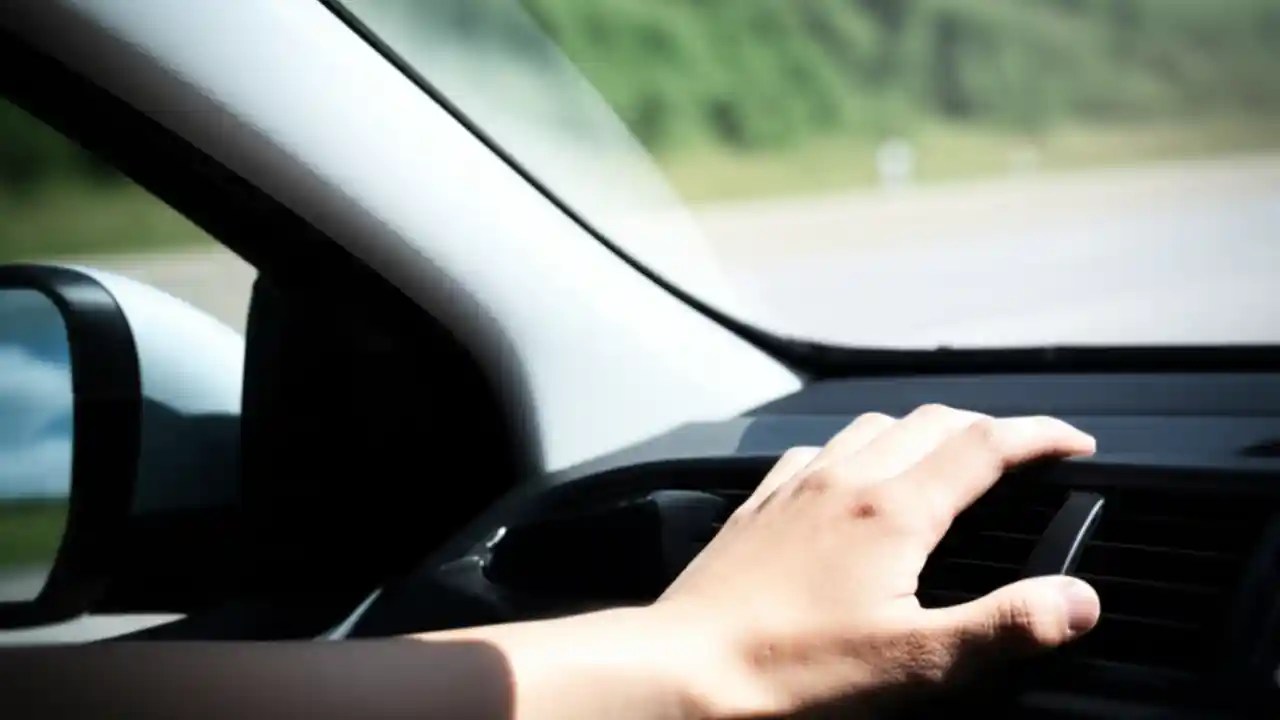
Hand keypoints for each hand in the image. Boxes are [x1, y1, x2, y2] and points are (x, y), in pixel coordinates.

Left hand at [654, 405, 1101, 717]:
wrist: (684, 667)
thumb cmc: (793, 669)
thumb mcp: (917, 661)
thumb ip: (1005, 625)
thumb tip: (1079, 599)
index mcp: (893, 511)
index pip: (985, 445)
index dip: (1040, 436)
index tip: (1075, 445)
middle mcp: (845, 480)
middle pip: (933, 422)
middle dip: (989, 428)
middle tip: (1022, 455)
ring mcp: (797, 486)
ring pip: (874, 427)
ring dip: (922, 431)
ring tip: (946, 458)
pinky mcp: (761, 503)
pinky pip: (818, 451)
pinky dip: (857, 449)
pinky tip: (851, 477)